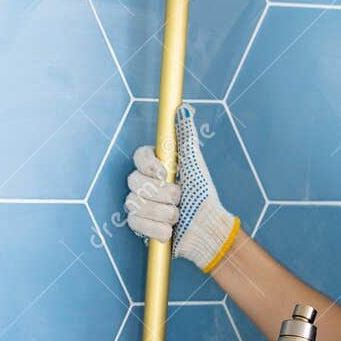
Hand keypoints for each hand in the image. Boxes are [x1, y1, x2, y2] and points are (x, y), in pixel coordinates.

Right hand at [124, 103, 239, 271]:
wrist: (207, 229)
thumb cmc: (203, 197)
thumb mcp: (195, 165)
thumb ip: (186, 138)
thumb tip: (183, 109)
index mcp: (158, 166)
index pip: (139, 157)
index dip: (148, 165)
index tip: (165, 173)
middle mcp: (146, 183)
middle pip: (133, 181)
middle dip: (161, 193)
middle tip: (179, 198)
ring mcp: (141, 204)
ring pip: (133, 203)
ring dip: (162, 212)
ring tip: (178, 215)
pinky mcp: (140, 225)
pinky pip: (135, 222)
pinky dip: (156, 229)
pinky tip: (170, 230)